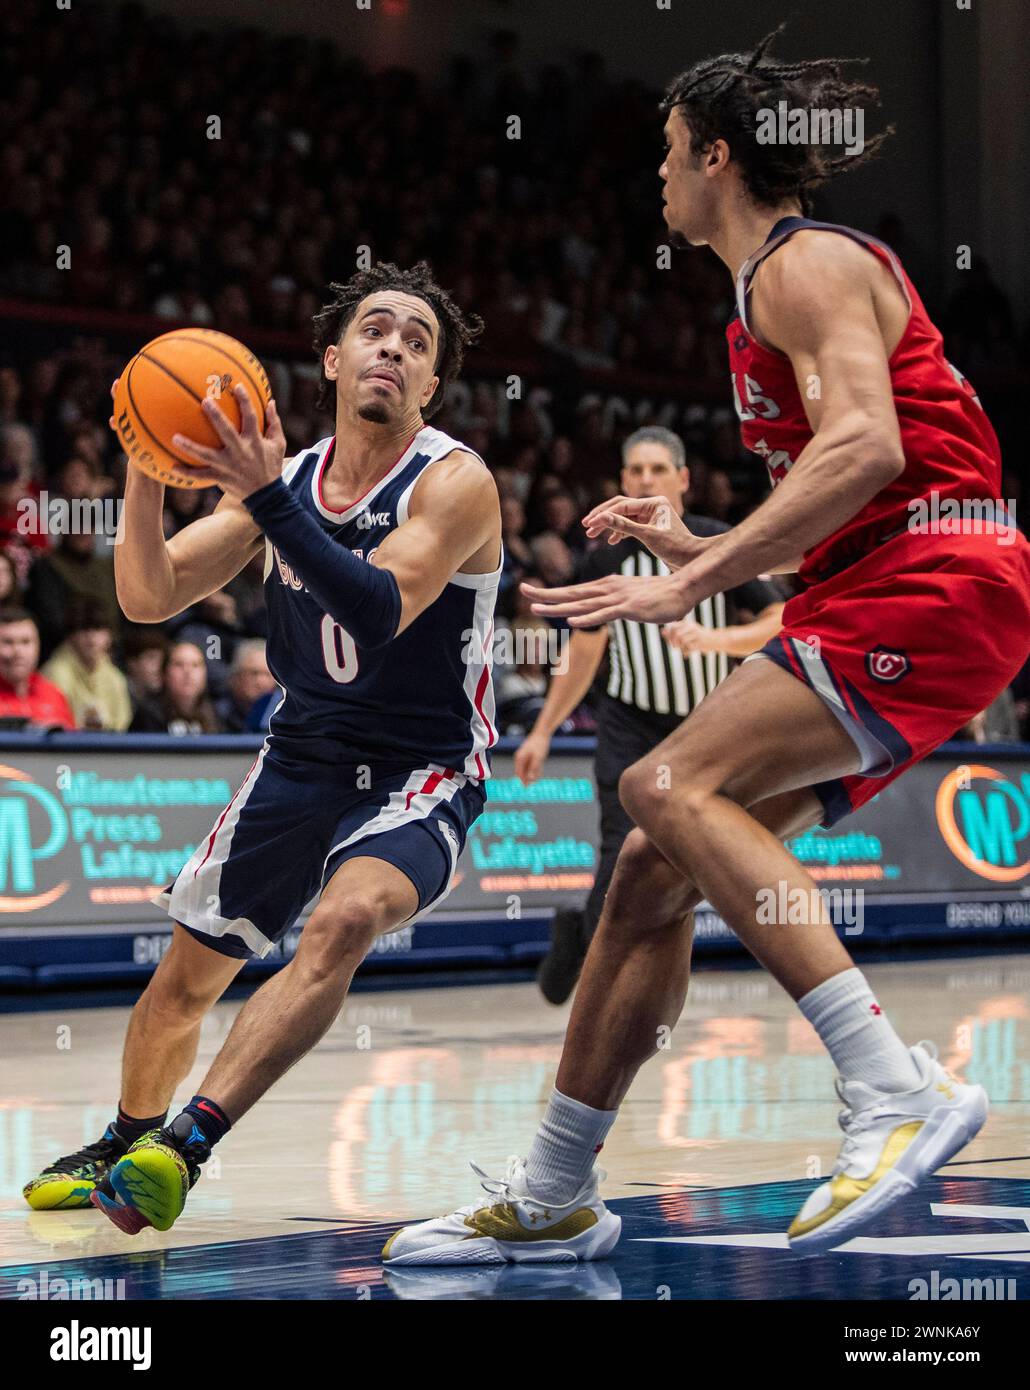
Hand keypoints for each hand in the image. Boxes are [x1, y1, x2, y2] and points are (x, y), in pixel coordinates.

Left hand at [172, 385, 285, 500]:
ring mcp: (228, 466)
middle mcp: (240, 452)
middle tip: (204, 401)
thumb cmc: (271, 466)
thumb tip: (271, 401)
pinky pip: (201, 475)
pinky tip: (172, 467)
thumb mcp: (278, 444)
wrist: (268, 496)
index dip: (245, 401)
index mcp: (254, 441)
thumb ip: (273, 423)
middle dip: (216, 416)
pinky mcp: (221, 478)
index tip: (237, 386)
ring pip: (206, 455)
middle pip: (226, 431)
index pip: (251, 417)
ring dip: (190, 447)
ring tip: (175, 438)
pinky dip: (187, 473)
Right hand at [514, 729, 550, 783]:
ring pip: (527, 769)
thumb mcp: (538, 758)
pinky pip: (531, 765)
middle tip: (533, 784)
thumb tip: (531, 779)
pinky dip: (534, 770)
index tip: (527, 787)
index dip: (522, 780)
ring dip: (531, 774)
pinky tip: (538, 774)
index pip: (519, 773)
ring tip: (536, 779)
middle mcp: (520, 758)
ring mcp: (525, 756)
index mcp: (519, 758)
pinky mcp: (530, 755)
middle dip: (527, 778)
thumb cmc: (539, 745)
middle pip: (522, 771)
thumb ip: (534, 769)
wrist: (542, 733)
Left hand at [522, 571, 691, 626]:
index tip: (532, 592)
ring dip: (558, 606)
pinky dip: (589, 618)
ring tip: (537, 608)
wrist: (683, 588)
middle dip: (545, 594)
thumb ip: (616, 605)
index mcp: (606, 587)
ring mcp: (617, 598)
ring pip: (582, 604)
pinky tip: (573, 622)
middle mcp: (607, 589)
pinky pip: (606, 614)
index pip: (574, 591)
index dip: (552, 592)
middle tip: (523, 590)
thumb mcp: (631, 598)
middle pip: (571, 593)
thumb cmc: (660, 595)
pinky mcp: (629, 608)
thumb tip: (606, 612)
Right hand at [581, 495, 703, 569]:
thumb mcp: (647, 536)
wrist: (693, 561)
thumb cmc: (675, 547)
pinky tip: (611, 542)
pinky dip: (619, 532)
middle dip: (603, 517)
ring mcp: (651, 516)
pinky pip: (630, 526)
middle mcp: (652, 506)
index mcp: (654, 503)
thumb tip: (602, 518)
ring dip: (609, 525)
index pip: (622, 505)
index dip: (603, 514)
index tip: (588, 524)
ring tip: (592, 535)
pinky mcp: (650, 527)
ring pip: (623, 517)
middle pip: (620, 507)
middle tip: (586, 526)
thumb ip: (623, 526)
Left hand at [661, 616, 719, 654]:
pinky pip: (689, 647)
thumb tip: (662, 631)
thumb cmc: (697, 637)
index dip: (669, 636)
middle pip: (676, 633)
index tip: (671, 642)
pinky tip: (687, 654)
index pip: (672, 627)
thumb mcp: (685, 632)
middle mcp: (691, 627)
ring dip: (680, 647)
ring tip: (682, 650)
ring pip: (682, 640)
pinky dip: (686, 652)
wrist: (714, 640)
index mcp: (687, 623)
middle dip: (673, 642)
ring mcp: (696, 634)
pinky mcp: (700, 642)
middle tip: (675, 647)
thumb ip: (673, 632)